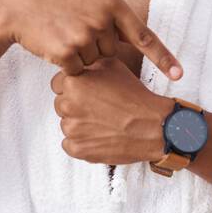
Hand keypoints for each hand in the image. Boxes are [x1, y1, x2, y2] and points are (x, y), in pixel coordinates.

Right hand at [0, 0, 181, 78]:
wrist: (16, 2)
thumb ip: (110, 10)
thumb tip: (130, 33)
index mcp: (110, 2)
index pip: (143, 35)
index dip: (163, 58)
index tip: (179, 75)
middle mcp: (101, 19)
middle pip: (111, 52)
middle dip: (94, 46)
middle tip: (73, 26)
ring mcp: (83, 36)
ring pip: (94, 63)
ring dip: (79, 54)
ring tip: (61, 31)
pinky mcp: (66, 52)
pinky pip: (76, 70)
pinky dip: (66, 63)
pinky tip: (53, 44)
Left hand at [49, 57, 173, 164]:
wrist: (153, 125)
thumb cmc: (135, 97)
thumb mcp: (112, 66)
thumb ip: (88, 64)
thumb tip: (78, 63)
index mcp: (73, 83)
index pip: (58, 84)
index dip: (74, 87)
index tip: (86, 92)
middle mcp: (68, 105)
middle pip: (61, 104)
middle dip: (76, 105)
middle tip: (98, 107)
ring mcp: (72, 129)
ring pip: (66, 124)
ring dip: (79, 123)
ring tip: (102, 121)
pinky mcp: (77, 149)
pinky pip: (69, 144)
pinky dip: (81, 141)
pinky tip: (98, 135)